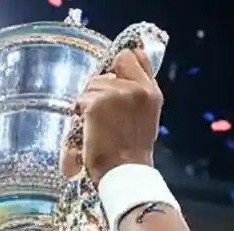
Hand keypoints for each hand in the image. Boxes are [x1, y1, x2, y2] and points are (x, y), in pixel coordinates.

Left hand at [76, 48, 162, 185]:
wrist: (124, 171)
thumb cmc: (132, 150)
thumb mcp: (146, 116)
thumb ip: (137, 93)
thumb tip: (120, 73)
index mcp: (151, 92)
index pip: (134, 56)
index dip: (122, 64)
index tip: (115, 75)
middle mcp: (137, 88)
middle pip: (110, 66)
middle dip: (104, 84)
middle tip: (106, 110)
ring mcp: (116, 94)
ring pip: (93, 83)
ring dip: (91, 100)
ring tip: (99, 123)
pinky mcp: (97, 103)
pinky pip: (82, 98)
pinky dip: (81, 112)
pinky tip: (90, 127)